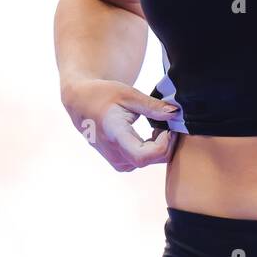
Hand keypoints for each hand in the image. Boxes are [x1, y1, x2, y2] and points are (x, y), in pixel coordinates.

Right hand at [61, 78, 180, 171]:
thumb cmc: (103, 94)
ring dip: (160, 146)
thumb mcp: (129, 95)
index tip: (169, 127)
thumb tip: (175, 113)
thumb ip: (152, 106)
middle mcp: (114, 153)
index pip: (144, 156)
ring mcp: (116, 161)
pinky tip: (152, 134)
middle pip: (151, 160)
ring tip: (158, 125)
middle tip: (168, 122)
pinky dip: (153, 149)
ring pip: (149, 162)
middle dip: (167, 142)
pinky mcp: (119, 162)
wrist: (81, 102)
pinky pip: (143, 161)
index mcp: (114, 135)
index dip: (164, 144)